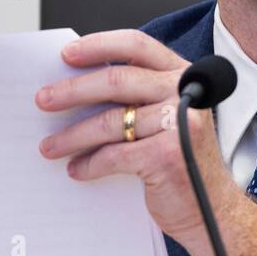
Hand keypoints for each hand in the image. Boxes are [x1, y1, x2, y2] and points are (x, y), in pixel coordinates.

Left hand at [34, 29, 235, 245]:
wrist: (212, 210)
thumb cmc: (183, 162)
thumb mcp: (167, 117)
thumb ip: (139, 96)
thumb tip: (78, 85)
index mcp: (183, 76)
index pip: (137, 45)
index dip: (99, 46)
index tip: (66, 55)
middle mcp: (185, 93)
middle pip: (116, 80)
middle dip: (72, 91)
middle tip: (44, 100)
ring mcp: (179, 124)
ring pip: (110, 121)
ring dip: (72, 135)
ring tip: (50, 146)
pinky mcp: (167, 155)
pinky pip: (113, 155)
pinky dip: (89, 165)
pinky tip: (78, 170)